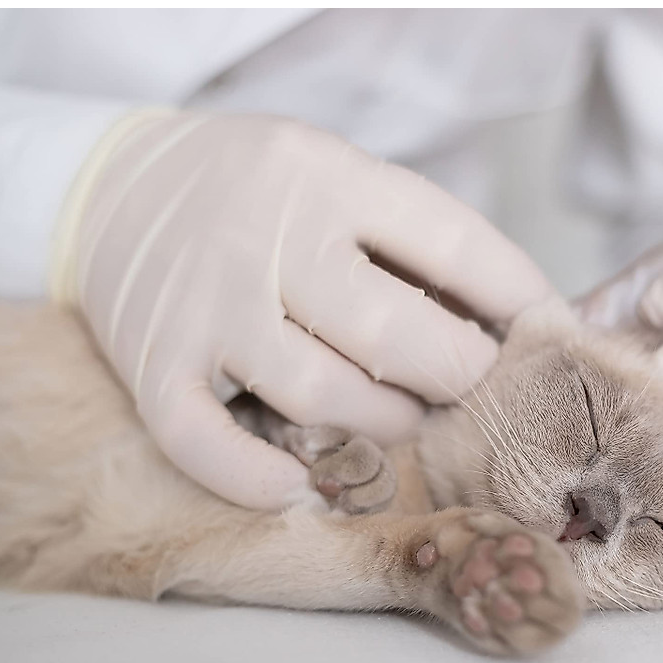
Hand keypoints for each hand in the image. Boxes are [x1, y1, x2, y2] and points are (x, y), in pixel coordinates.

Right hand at [55, 111, 552, 510]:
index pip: (454, 244)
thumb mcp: (337, 177)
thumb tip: (516, 318)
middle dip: (458, 374)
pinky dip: (257, 478)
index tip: (549, 332)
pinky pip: (206, 443)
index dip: (518, 299)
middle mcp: (267, 238)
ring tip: (403, 417)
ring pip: (322, 395)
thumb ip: (412, 241)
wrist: (113, 187)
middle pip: (395, 334)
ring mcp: (206, 307)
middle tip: (471, 386)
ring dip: (385, 424)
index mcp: (329, 178)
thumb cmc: (259, 194)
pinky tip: (300, 485)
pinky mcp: (153, 365)